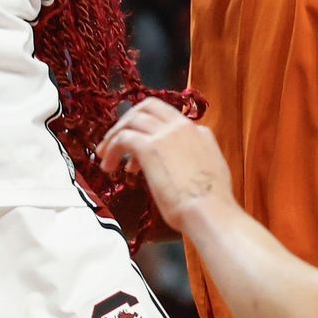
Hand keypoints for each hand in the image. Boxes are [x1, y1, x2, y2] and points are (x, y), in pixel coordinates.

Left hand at [97, 98, 233, 231]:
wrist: (209, 211)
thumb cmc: (211, 203)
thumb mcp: (211, 171)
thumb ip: (197, 158)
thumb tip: (186, 163)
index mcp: (199, 132)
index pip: (168, 117)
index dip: (150, 129)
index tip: (140, 149)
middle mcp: (181, 126)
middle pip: (148, 106)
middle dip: (129, 120)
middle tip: (117, 138)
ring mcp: (165, 134)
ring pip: (132, 120)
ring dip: (115, 135)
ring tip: (106, 155)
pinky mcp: (149, 147)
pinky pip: (123, 138)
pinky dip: (112, 148)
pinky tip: (109, 165)